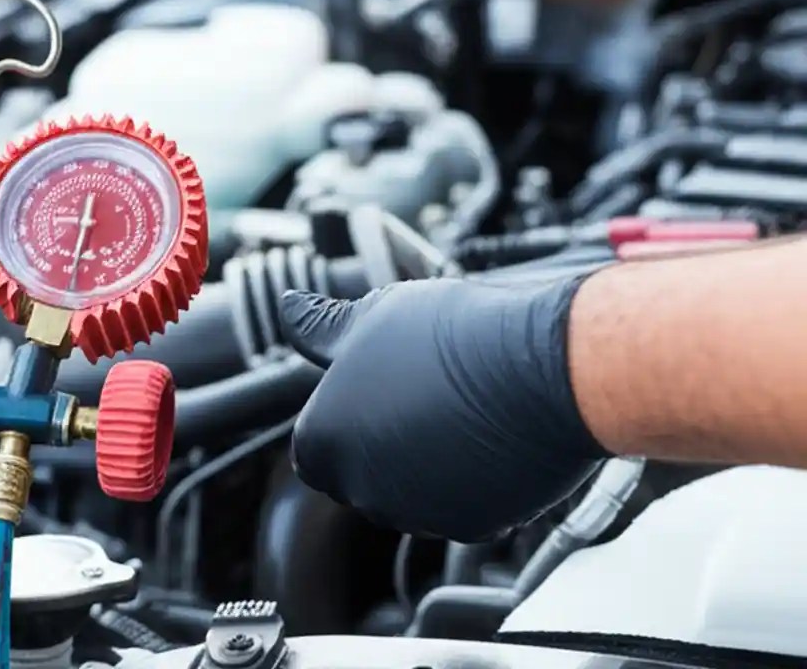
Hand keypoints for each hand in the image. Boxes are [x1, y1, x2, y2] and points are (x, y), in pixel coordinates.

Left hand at [279, 276, 609, 541]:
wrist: (548, 369)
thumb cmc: (456, 338)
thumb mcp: (374, 315)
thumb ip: (321, 327)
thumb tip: (290, 310)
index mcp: (324, 442)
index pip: (314, 447)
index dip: (345, 417)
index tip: (375, 391)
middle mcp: (362, 490)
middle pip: (361, 473)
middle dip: (384, 442)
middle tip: (424, 394)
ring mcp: (417, 515)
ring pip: (410, 494)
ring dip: (427, 462)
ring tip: (460, 409)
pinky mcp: (472, 528)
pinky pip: (461, 507)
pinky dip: (472, 480)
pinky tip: (489, 437)